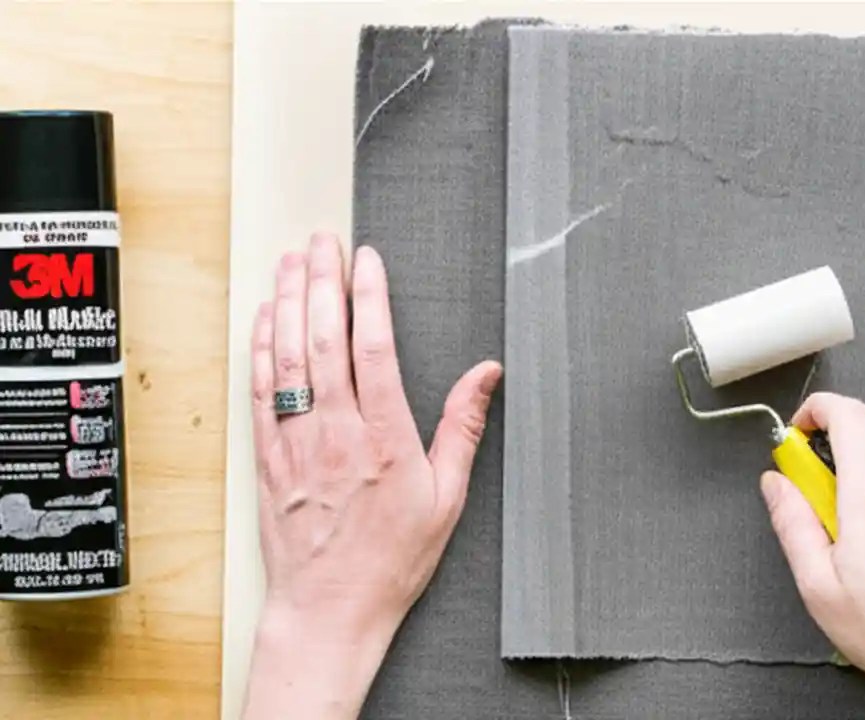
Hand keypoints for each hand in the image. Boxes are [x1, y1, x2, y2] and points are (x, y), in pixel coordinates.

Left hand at [241, 233, 501, 719]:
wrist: (330, 610)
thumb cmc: (392, 559)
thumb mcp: (446, 497)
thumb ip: (463, 428)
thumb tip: (487, 374)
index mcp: (385, 439)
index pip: (375, 348)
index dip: (369, 296)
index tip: (367, 260)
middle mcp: (336, 433)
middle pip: (324, 339)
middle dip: (321, 281)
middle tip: (323, 241)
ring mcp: (296, 443)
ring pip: (286, 356)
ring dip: (286, 302)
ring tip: (291, 262)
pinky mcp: (268, 458)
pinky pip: (261, 391)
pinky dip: (260, 349)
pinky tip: (263, 320)